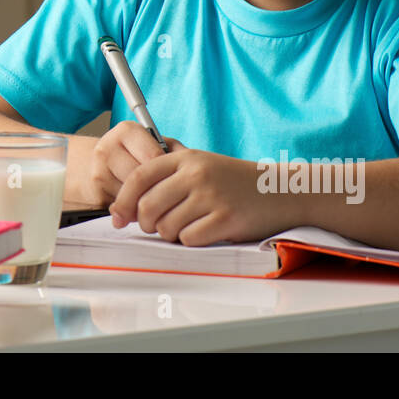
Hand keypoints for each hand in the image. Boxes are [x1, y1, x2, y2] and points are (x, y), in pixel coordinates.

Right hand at [86, 120, 176, 206]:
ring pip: (134, 195)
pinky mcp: (96, 194)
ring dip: (146, 202)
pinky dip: (134, 212)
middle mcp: (108, 148)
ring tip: (154, 201)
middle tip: (169, 196)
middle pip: (143, 178)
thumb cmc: (132, 155)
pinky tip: (138, 207)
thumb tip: (195, 167)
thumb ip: (173, 152)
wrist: (93, 165)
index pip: (154, 157)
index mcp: (126, 131)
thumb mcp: (153, 145)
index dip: (168, 173)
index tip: (175, 181)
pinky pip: (124, 209)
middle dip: (157, 189)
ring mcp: (99, 171)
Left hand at [109, 147, 293, 246]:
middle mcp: (196, 174)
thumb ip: (166, 178)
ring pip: (166, 226)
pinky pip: (189, 239)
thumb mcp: (201, 165)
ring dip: (171, 234)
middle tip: (156, 227)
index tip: (118, 216)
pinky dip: (191, 241)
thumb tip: (126, 205)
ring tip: (188, 226)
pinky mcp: (225, 219)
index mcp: (186, 158)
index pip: (139, 177)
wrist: (279, 190)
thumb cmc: (235, 182)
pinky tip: (204, 232)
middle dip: (146, 224)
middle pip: (148, 206)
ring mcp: (211, 196)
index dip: (124, 199)